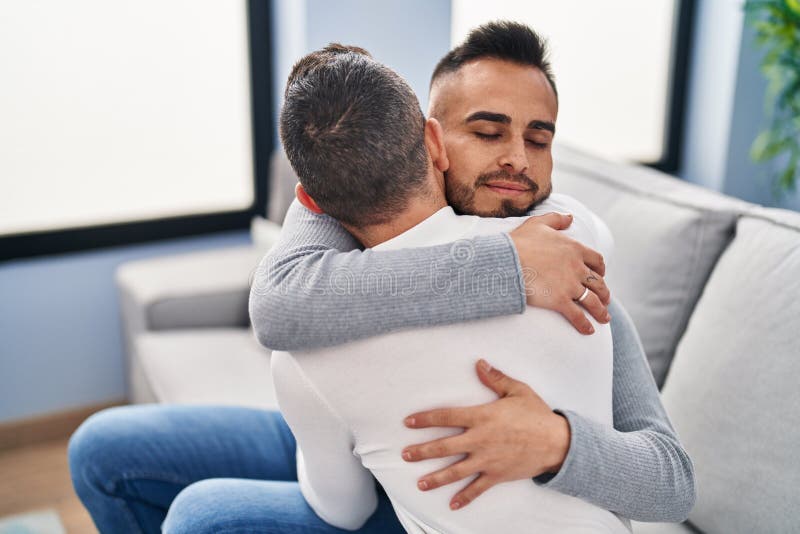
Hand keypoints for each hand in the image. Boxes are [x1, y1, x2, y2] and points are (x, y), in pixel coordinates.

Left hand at [401, 359, 570, 509]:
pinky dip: (465, 497)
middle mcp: (480, 440)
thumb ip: (495, 379)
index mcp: (482, 417)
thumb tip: (479, 364)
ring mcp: (487, 460)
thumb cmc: (537, 414)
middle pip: (444, 446)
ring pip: (456, 471)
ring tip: (420, 483)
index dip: (426, 419)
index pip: (447, 416)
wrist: (557, 443)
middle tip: (405, 454)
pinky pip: (477, 489)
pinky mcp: (497, 475)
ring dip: (436, 478)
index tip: (409, 422)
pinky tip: (452, 504)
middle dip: (423, 451)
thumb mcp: (517, 391)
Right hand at [509, 213, 609, 333]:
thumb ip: (556, 219)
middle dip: (604, 292)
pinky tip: (588, 331)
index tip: (600, 276)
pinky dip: (584, 325)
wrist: (506, 260)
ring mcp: (569, 285)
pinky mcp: (560, 301)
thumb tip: (570, 218)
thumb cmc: (518, 242)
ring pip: (592, 300)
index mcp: (574, 248)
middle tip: (605, 300)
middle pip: (598, 282)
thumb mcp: (538, 223)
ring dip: (600, 311)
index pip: (597, 260)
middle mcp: (576, 267)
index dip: (601, 270)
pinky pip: (577, 315)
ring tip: (604, 318)